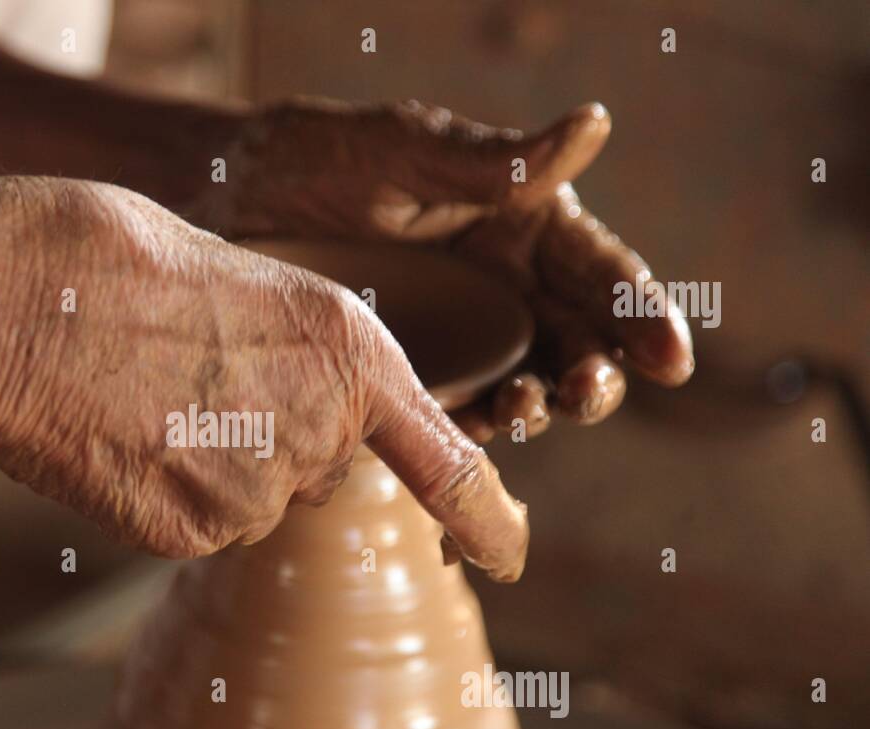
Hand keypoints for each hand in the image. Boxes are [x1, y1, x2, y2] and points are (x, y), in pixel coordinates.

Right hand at [0, 178, 529, 579]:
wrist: (11, 299)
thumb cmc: (118, 263)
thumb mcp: (245, 286)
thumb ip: (296, 364)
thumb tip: (293, 433)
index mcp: (350, 351)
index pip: (448, 464)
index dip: (486, 517)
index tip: (513, 555)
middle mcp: (321, 432)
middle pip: (318, 469)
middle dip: (275, 434)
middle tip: (196, 374)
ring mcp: (254, 493)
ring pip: (253, 499)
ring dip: (213, 461)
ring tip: (144, 396)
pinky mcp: (187, 534)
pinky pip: (199, 525)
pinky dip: (169, 491)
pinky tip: (122, 438)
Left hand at [188, 99, 693, 438]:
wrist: (217, 205)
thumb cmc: (309, 159)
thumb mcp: (398, 151)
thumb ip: (489, 161)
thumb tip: (593, 126)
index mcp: (519, 221)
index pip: (601, 273)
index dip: (644, 317)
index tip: (673, 361)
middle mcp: (501, 285)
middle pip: (578, 342)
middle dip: (597, 374)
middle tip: (584, 390)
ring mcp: (457, 337)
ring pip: (527, 388)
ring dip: (539, 409)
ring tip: (519, 408)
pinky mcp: (407, 378)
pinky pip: (455, 417)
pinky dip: (472, 438)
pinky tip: (471, 441)